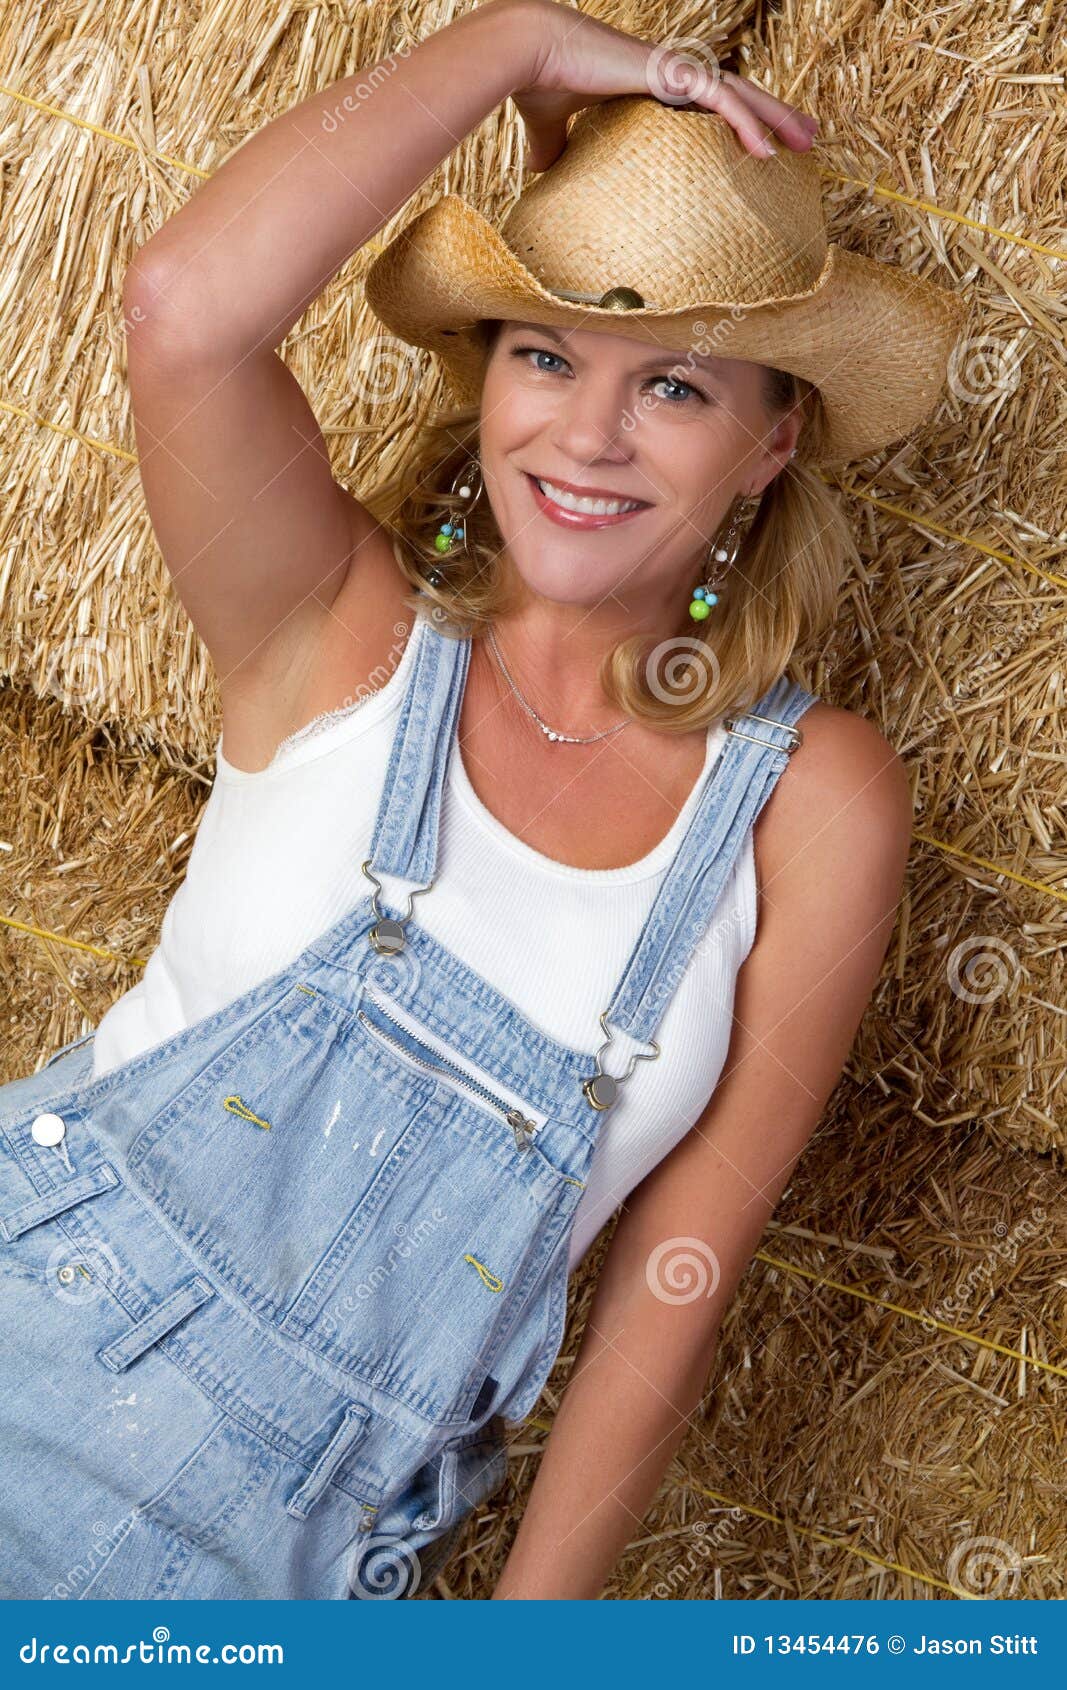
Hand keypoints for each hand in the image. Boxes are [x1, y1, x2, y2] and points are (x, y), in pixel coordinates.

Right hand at [510, 0, 817, 172]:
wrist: (527, 52)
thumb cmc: (536, 81)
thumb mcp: (551, 128)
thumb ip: (554, 147)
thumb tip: (539, 171)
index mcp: (650, 83)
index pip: (706, 99)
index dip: (735, 116)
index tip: (759, 140)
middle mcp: (670, 72)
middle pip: (735, 93)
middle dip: (773, 114)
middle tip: (805, 135)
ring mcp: (674, 69)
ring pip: (740, 93)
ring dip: (776, 117)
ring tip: (807, 139)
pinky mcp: (670, 73)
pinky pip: (721, 101)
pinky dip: (747, 123)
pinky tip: (768, 150)